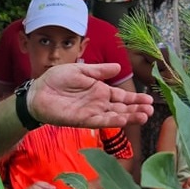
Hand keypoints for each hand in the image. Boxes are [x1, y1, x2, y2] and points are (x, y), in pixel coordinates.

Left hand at [29, 64, 153, 127]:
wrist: (38, 91)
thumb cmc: (57, 79)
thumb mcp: (81, 70)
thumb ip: (99, 71)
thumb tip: (119, 66)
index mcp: (100, 91)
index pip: (122, 97)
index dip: (135, 99)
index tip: (150, 100)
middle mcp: (99, 103)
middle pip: (122, 108)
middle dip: (137, 109)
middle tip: (151, 110)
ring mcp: (92, 113)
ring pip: (114, 116)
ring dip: (129, 117)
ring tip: (144, 116)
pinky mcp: (82, 120)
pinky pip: (99, 121)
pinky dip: (111, 121)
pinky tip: (123, 120)